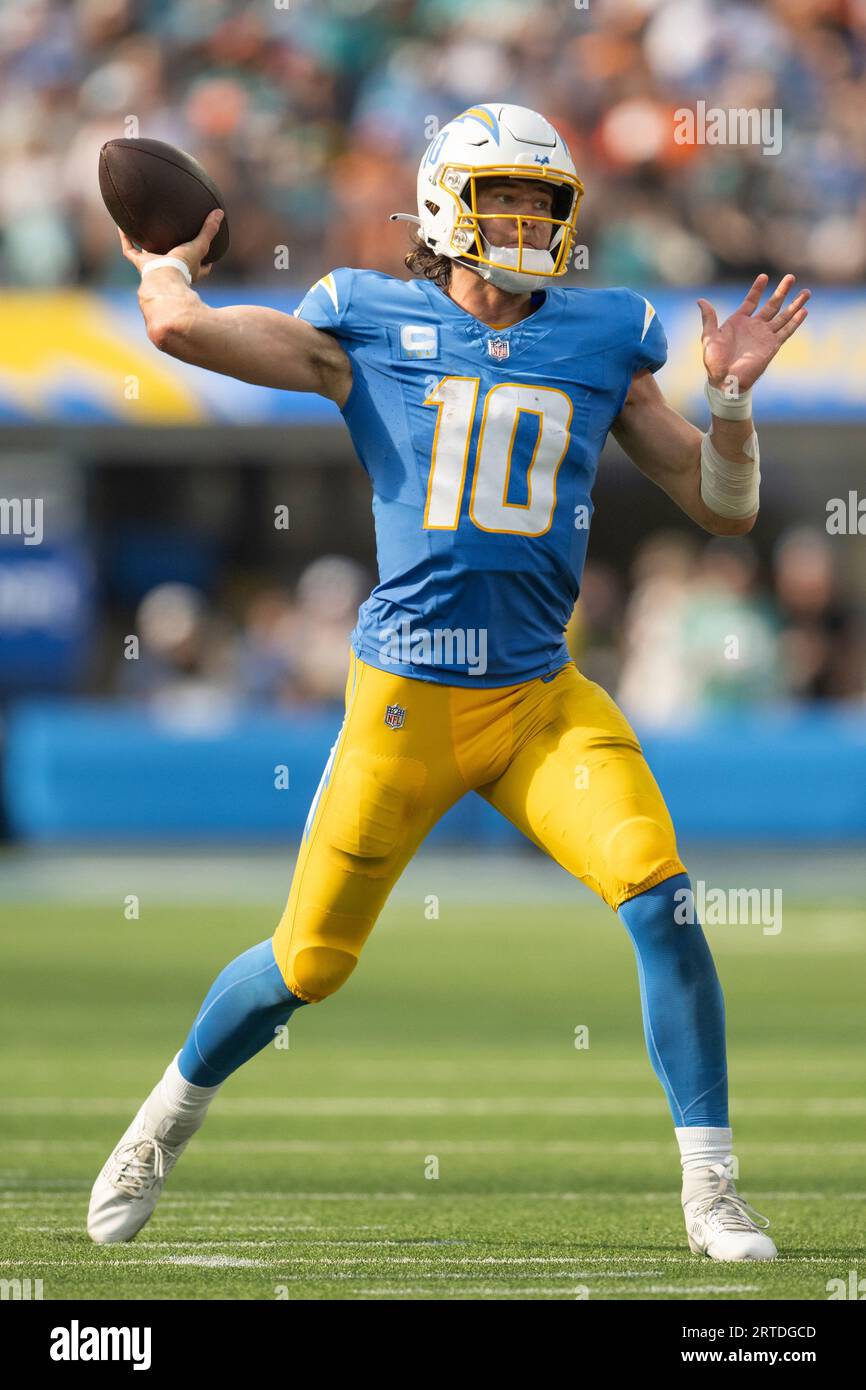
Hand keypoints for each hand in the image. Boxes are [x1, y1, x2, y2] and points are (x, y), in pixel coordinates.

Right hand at [118, 209, 223, 281]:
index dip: (205, 261)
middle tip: (172, 235)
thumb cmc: (183, 265)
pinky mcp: (140, 265)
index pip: (201, 267)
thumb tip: (220, 212)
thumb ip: (209, 230)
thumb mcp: (200, 246)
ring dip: (145, 244)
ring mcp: (154, 268)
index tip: (207, 249)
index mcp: (189, 271)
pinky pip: (129, 249)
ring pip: (149, 256)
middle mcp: (172, 271)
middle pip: (174, 261)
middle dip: (172, 251)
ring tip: (143, 228)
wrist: (163, 277)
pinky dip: (125, 237)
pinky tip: (121, 224)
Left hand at [697, 273, 809, 393]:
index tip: (763, 276)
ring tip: (806, 292)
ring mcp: (764, 336)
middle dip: (782, 291)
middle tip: (791, 277)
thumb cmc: (714, 361)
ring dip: (795, 304)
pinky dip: (795, 322)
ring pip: (783, 316)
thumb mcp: (709, 337)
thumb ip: (709, 318)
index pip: (751, 301)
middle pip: (772, 304)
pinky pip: (786, 331)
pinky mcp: (772, 346)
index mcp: (738, 322)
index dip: (757, 289)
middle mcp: (754, 326)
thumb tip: (701, 300)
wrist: (725, 380)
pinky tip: (804, 311)